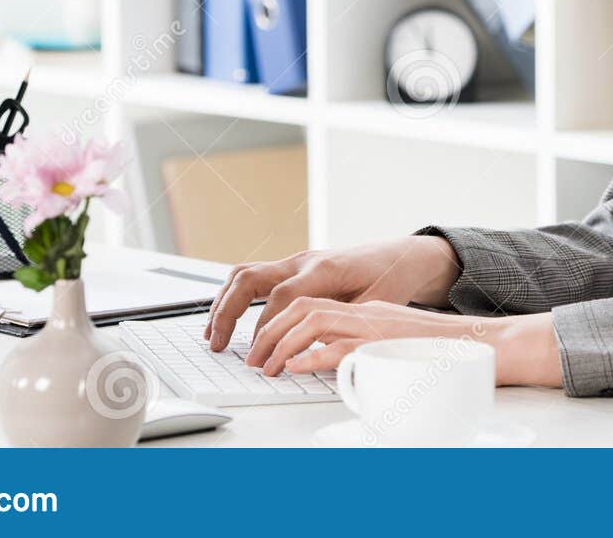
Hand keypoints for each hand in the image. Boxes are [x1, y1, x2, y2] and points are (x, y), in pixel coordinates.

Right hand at [204, 235, 461, 351]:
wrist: (399, 256)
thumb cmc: (391, 278)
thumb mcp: (376, 304)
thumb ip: (344, 322)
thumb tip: (319, 349)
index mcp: (325, 269)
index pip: (282, 298)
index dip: (265, 328)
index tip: (257, 357)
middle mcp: (304, 260)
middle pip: (250, 278)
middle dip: (228, 311)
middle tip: (217, 345)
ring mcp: (296, 260)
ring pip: (246, 273)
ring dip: (224, 302)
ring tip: (213, 335)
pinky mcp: (293, 266)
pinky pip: (255, 276)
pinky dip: (235, 296)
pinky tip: (228, 319)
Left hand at [245, 298, 561, 387]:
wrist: (485, 342)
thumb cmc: (444, 350)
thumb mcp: (395, 344)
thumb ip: (364, 350)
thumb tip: (332, 370)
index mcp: (368, 309)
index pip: (313, 304)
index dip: (281, 321)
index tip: (264, 344)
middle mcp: (367, 311)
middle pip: (304, 305)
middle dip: (270, 329)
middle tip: (255, 356)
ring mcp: (376, 325)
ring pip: (313, 321)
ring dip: (282, 343)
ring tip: (268, 365)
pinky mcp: (386, 343)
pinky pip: (339, 346)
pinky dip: (311, 356)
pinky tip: (296, 367)